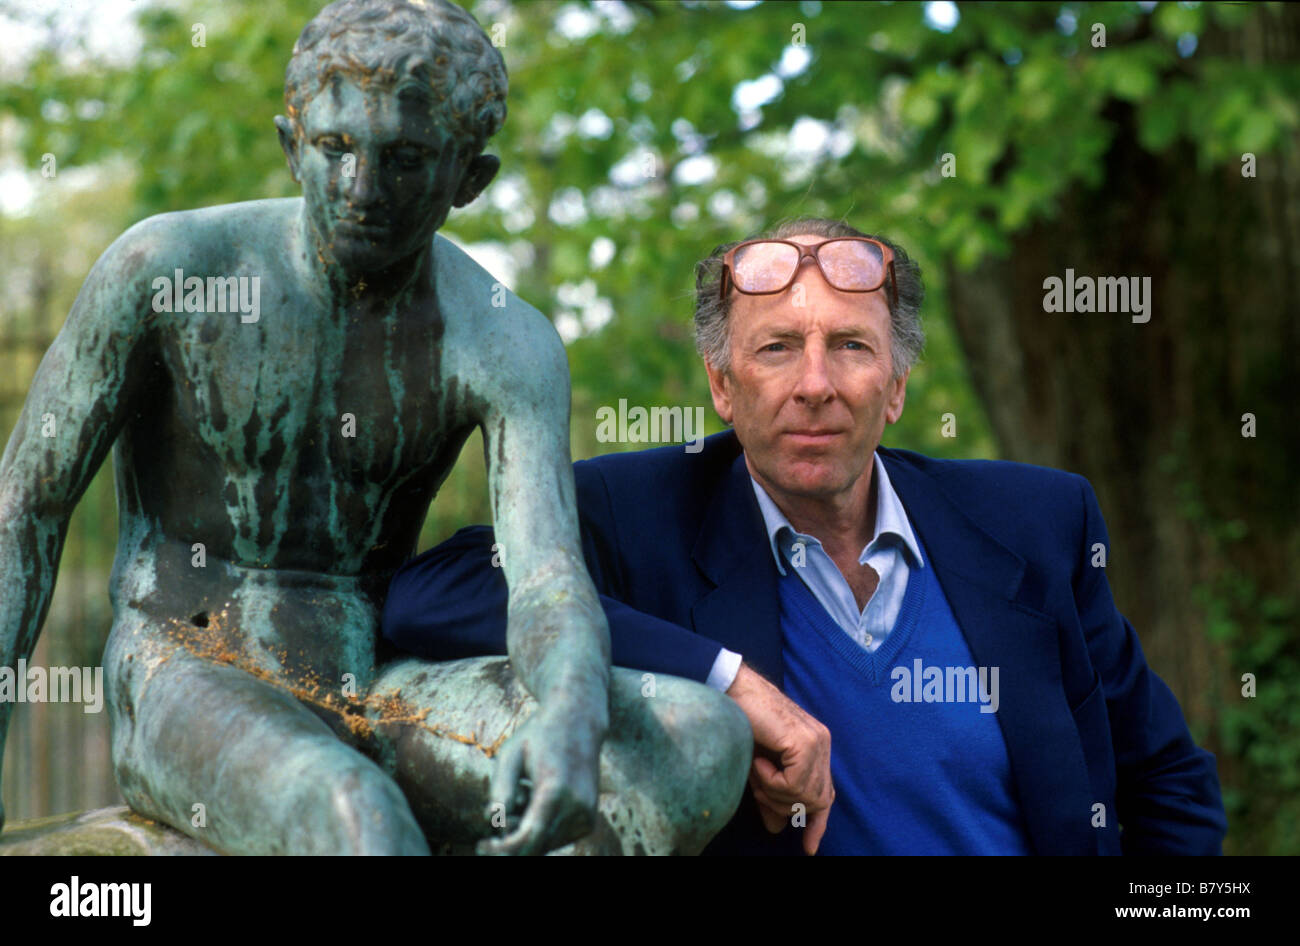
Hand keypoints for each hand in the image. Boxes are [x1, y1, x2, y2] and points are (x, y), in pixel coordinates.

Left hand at [476, 697, 603, 854]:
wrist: (578, 721)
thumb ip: (500, 792)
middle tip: (504, 805)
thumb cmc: (538, 736)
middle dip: (511, 838)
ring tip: (525, 793)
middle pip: (535, 847)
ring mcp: (586, 817)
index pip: (528, 839)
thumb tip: (496, 826)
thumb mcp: (509, 755)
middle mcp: (577, 808)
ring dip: (526, 830)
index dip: (501, 850)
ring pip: (544, 846)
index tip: (481, 844)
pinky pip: (555, 838)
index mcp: (556, 790)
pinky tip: (537, 797)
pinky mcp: (588, 821)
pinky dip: (540, 827)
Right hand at [727, 663, 834, 854]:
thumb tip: (776, 827)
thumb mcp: (758, 768)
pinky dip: (771, 782)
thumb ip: (770, 795)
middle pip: (816, 800)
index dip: (818, 824)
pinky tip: (758, 761)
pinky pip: (794, 784)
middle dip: (782, 804)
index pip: (825, 794)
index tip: (809, 849)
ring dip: (773, 792)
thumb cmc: (741, 723)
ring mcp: (817, 741)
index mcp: (816, 746)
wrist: (731, 691)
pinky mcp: (805, 742)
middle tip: (757, 785)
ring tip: (755, 769)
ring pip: (805, 796)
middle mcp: (822, 743)